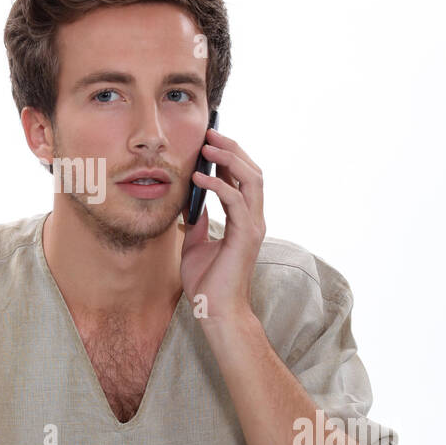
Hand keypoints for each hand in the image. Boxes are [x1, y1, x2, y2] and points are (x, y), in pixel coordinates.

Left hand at [180, 126, 265, 325]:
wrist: (215, 311)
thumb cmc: (207, 283)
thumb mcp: (195, 244)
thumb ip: (197, 222)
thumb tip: (191, 204)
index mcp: (245, 220)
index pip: (244, 179)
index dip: (230, 157)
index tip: (210, 142)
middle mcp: (254, 219)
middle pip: (253, 171)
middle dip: (232, 149)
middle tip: (210, 134)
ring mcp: (253, 226)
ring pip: (251, 179)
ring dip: (229, 158)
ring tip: (207, 146)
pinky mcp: (246, 235)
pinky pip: (235, 200)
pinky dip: (217, 184)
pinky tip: (198, 177)